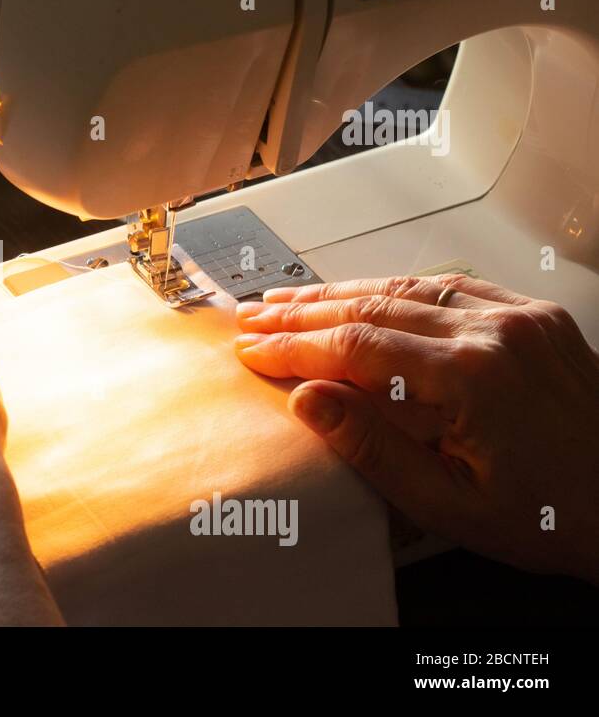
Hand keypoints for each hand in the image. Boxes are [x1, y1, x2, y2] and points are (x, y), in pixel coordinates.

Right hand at [233, 274, 598, 582]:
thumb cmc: (554, 518)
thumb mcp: (450, 507)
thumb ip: (373, 448)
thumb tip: (309, 398)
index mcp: (472, 378)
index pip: (356, 348)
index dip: (294, 347)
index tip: (251, 350)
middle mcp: (495, 333)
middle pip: (373, 308)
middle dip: (303, 312)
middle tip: (253, 316)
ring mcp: (519, 319)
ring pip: (409, 289)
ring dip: (342, 292)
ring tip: (290, 299)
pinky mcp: (535, 318)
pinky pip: (454, 286)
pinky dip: (400, 288)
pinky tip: (366, 290)